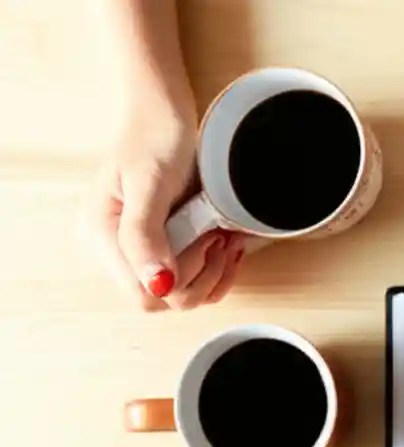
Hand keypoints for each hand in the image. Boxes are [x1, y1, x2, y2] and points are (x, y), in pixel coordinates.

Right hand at [83, 105, 246, 311]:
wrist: (165, 113)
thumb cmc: (156, 137)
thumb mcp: (150, 182)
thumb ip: (146, 235)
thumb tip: (157, 287)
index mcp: (102, 235)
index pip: (144, 295)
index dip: (183, 280)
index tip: (207, 241)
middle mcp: (116, 249)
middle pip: (164, 299)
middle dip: (201, 276)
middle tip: (220, 237)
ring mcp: (138, 250)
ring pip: (181, 295)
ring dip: (212, 274)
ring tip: (225, 238)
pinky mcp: (160, 247)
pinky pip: (189, 280)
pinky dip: (214, 269)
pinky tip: (225, 245)